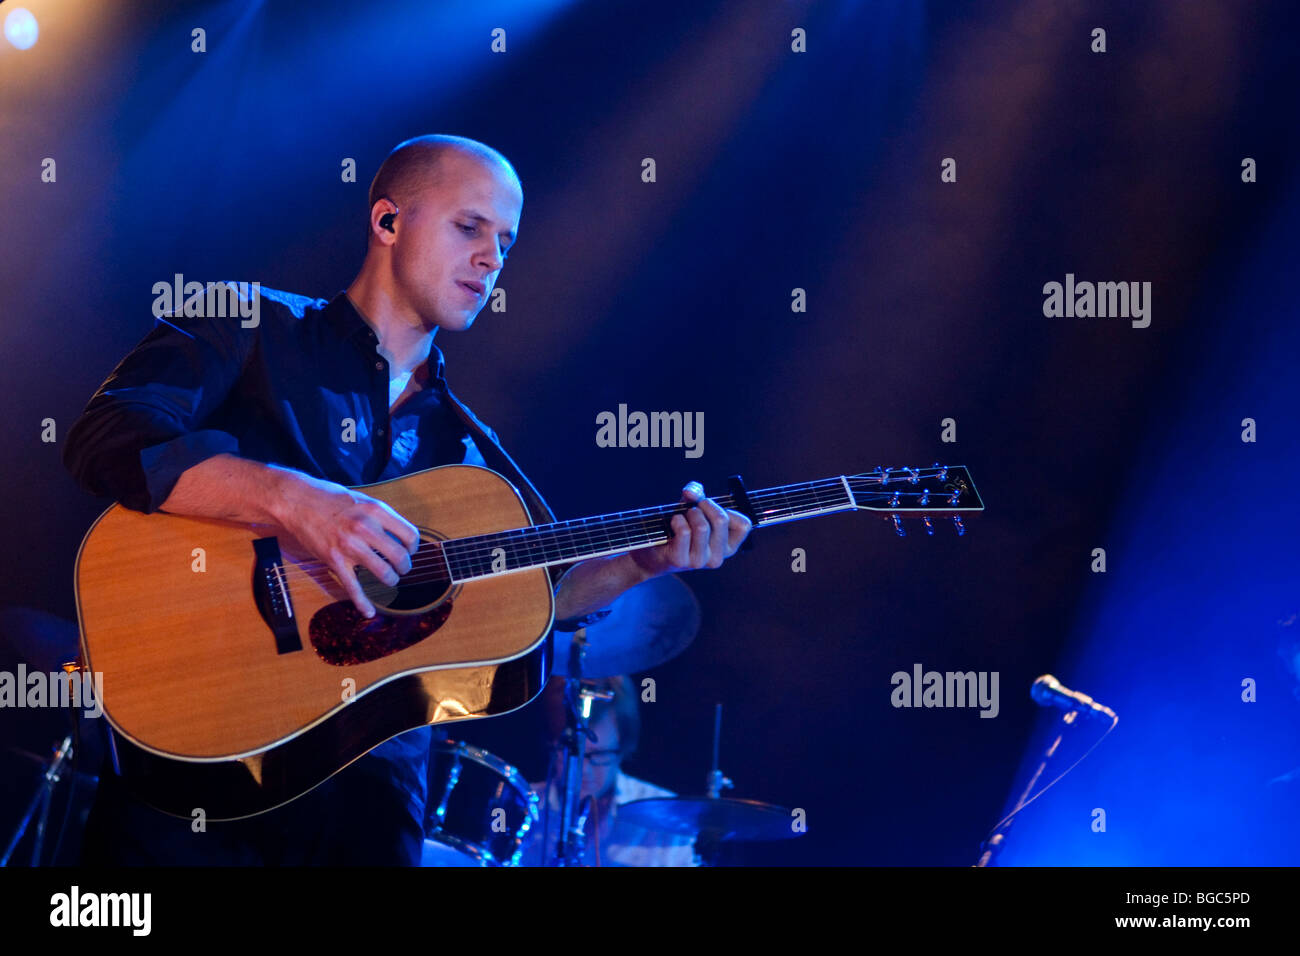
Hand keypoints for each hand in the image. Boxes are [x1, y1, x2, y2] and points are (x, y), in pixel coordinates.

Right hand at [271, 472, 419, 617]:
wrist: (298, 501)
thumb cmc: (331, 499)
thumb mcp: (363, 500)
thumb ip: (381, 517)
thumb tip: (400, 535)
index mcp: (376, 510)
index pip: (410, 534)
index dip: (413, 546)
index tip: (410, 550)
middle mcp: (365, 528)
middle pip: (400, 556)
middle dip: (404, 566)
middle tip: (402, 568)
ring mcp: (349, 546)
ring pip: (383, 573)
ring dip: (391, 579)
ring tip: (390, 578)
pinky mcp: (334, 560)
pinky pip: (353, 587)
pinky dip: (362, 603)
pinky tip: (369, 611)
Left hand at [629, 482, 751, 579]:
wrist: (653, 552)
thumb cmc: (678, 528)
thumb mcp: (692, 509)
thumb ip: (696, 495)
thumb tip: (691, 492)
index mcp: (728, 547)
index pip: (744, 524)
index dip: (727, 509)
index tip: (712, 509)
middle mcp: (717, 558)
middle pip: (722, 519)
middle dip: (705, 505)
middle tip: (693, 508)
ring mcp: (700, 562)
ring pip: (702, 526)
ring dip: (689, 513)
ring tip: (681, 517)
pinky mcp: (681, 561)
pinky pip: (684, 531)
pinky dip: (677, 520)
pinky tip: (673, 523)